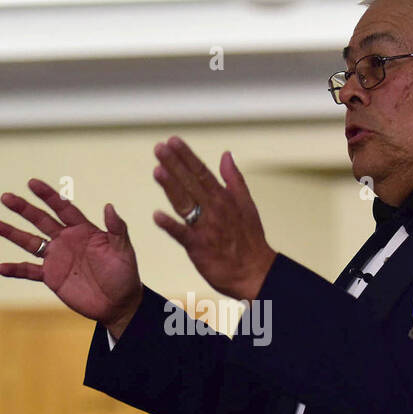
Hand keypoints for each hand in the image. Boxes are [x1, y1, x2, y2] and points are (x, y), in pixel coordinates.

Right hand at [0, 179, 142, 335]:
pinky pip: (30, 271)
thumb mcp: (124, 250)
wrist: (119, 304)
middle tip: (5, 197)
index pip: (62, 208)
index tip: (32, 183)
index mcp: (83, 229)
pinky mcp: (51, 277)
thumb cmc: (125, 275)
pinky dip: (15, 270)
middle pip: (40, 220)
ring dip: (11, 233)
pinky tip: (0, 267)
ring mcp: (57, 258)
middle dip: (23, 208)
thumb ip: (117, 229)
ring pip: (29, 242)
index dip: (48, 195)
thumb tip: (109, 206)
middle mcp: (66, 240)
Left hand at [151, 137, 276, 301]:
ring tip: (157, 170)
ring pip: (185, 203)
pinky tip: (157, 216)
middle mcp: (214, 209)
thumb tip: (226, 154)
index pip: (201, 172)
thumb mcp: (246, 203)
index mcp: (223, 198)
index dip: (186, 156)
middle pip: (191, 182)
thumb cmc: (250, 240)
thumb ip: (233, 178)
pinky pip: (182, 235)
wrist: (255, 272)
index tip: (172, 141)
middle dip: (174, 164)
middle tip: (159, 148)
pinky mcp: (199, 247)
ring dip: (171, 186)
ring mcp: (206, 228)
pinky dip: (170, 226)